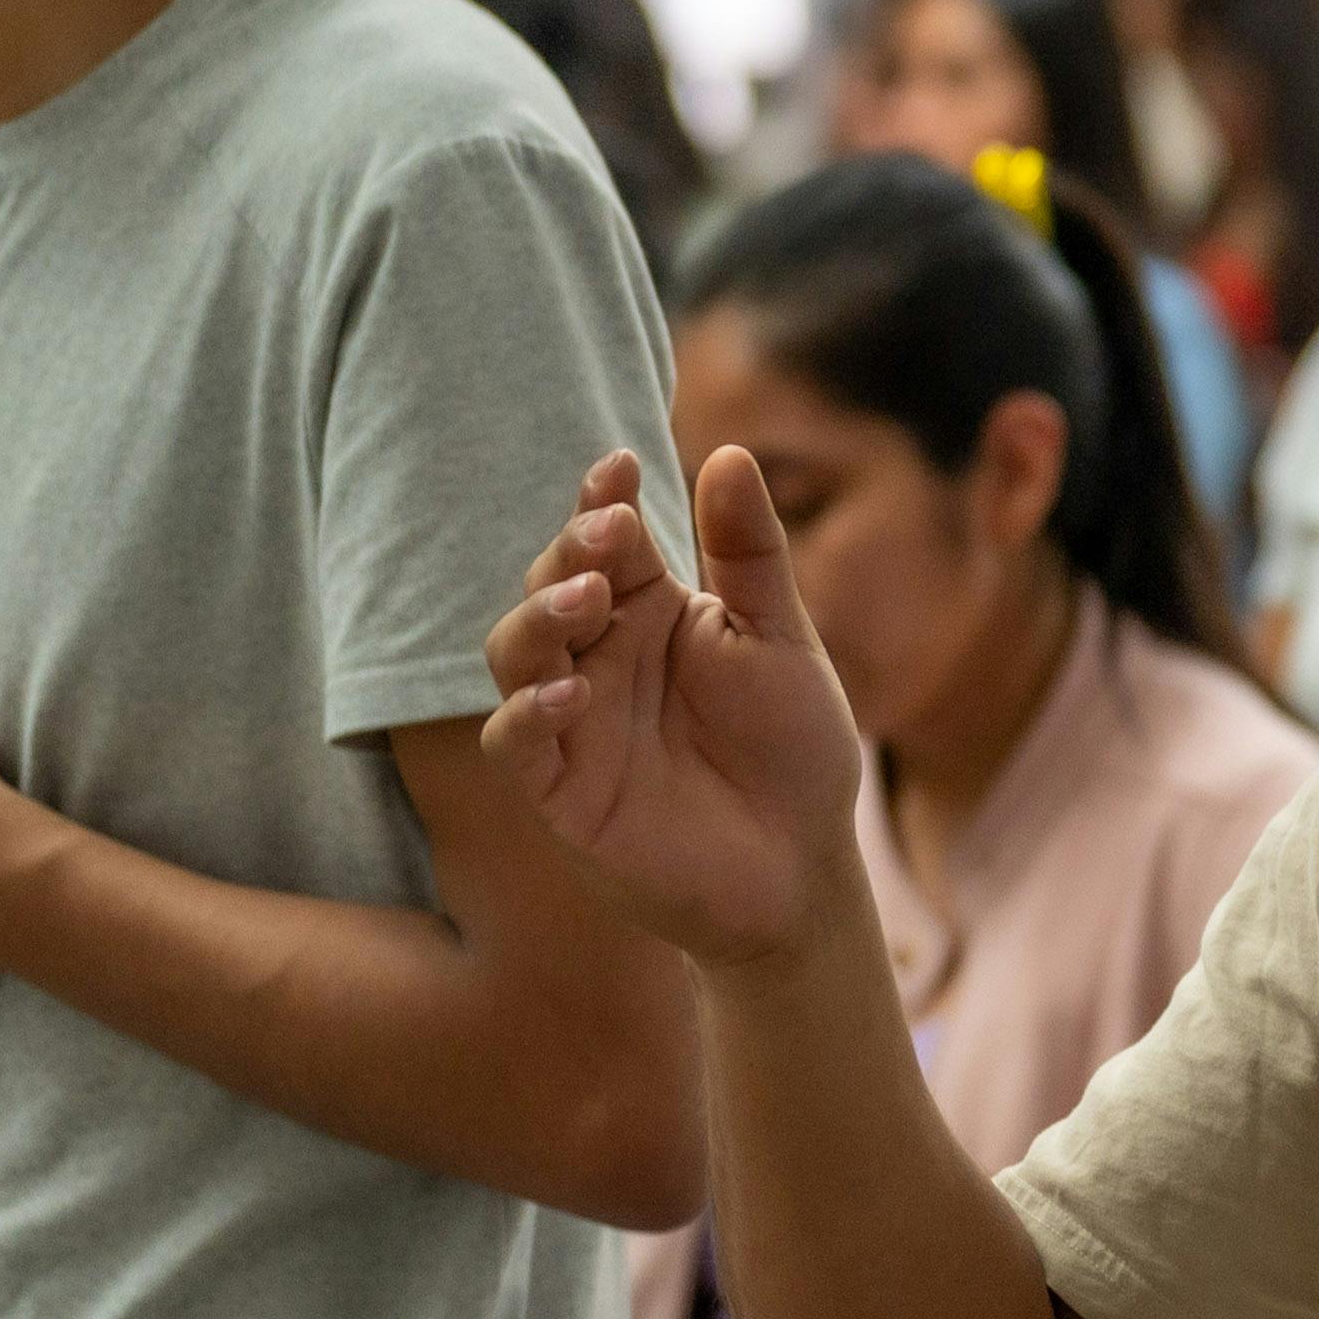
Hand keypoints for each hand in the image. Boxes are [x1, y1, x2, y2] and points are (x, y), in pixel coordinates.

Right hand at [480, 446, 866, 971]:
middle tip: (610, 532)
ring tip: (588, 598)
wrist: (804, 866)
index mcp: (649, 613)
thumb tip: (729, 452)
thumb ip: (750, 554)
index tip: (620, 466)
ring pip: (514, 653)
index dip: (603, 502)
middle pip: (550, 586)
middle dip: (569, 553)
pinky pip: (516, 743)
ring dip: (539, 618)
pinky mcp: (561, 790)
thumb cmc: (793, 750)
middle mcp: (599, 658)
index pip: (607, 542)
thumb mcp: (781, 640)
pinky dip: (530, 713)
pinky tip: (573, 691)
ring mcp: (573, 722)